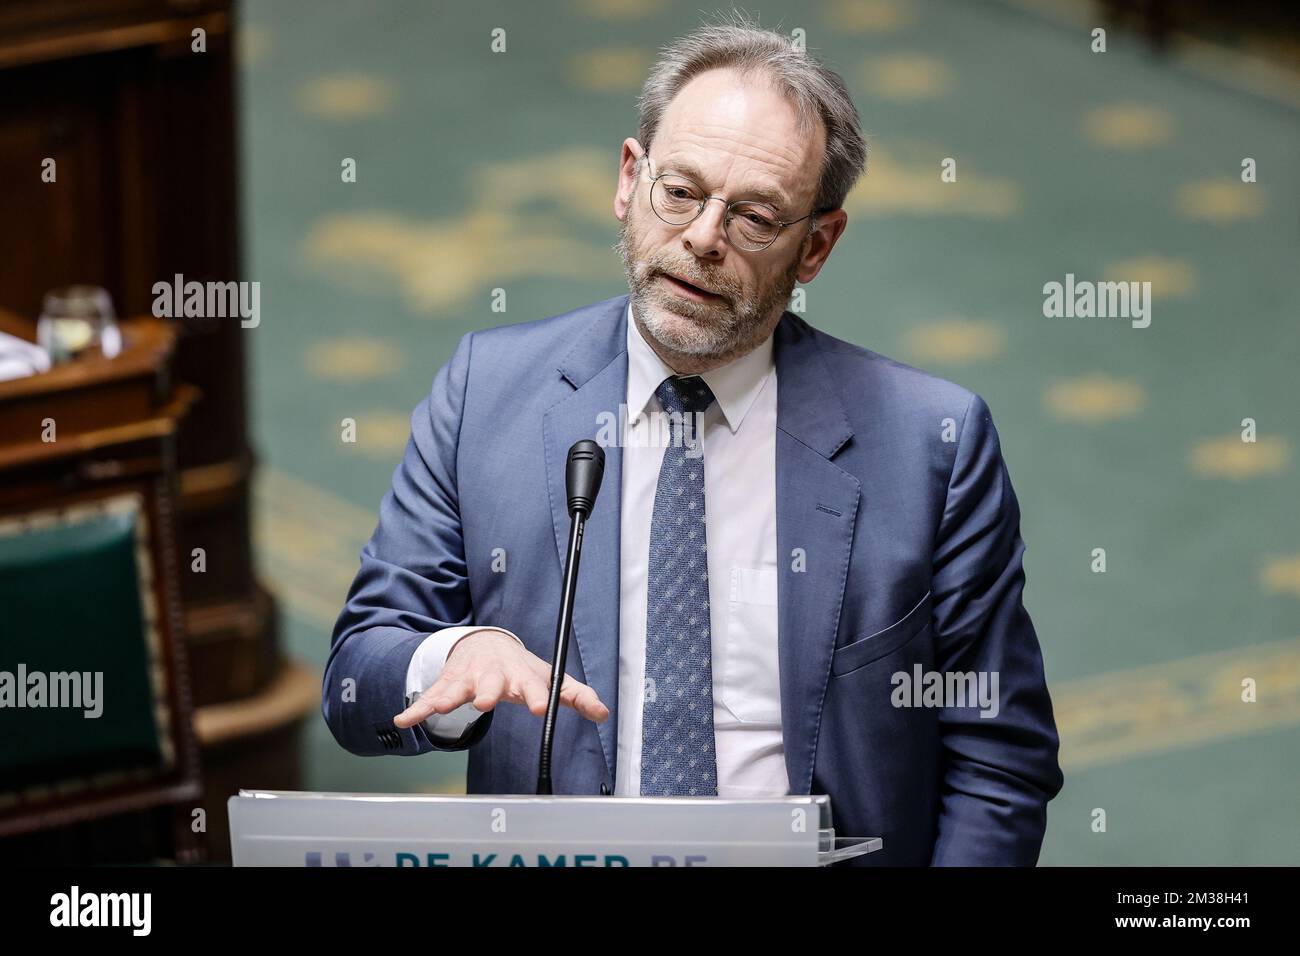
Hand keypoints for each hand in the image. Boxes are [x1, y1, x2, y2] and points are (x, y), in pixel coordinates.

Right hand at [393, 629, 609, 728]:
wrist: (488, 644)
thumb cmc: (523, 669)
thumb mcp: (551, 679)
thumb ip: (576, 696)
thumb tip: (604, 713)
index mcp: (522, 676)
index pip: (532, 686)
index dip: (537, 696)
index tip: (539, 707)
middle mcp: (494, 676)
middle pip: (491, 685)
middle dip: (488, 692)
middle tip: (484, 703)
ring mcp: (469, 678)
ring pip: (459, 688)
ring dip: (449, 698)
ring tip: (437, 708)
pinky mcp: (448, 684)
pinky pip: (431, 696)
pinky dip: (417, 707)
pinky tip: (404, 718)